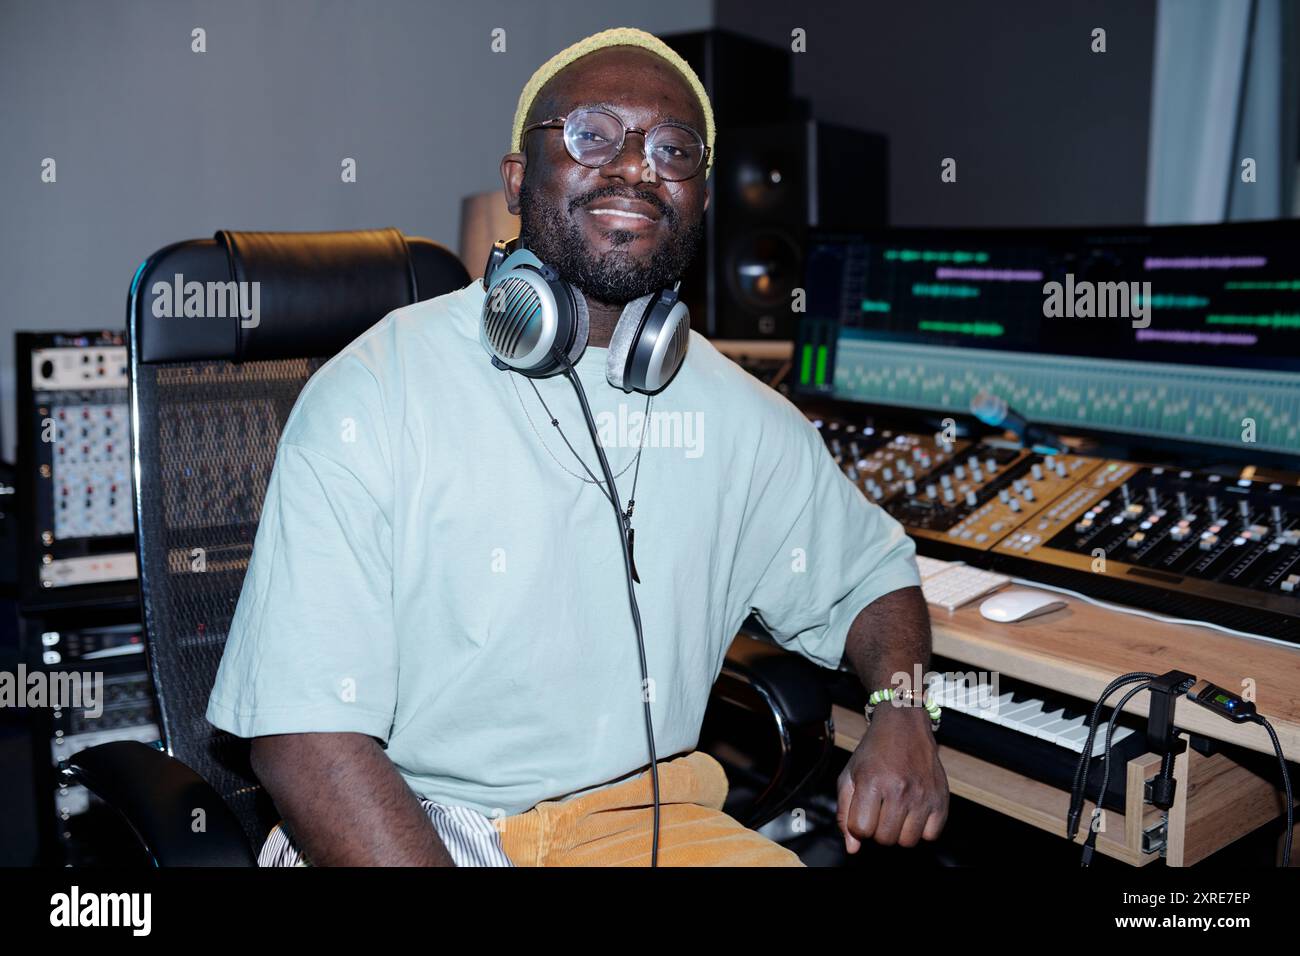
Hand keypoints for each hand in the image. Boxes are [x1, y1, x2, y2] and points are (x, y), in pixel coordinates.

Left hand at [836, 703, 948, 850]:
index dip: (858, 826)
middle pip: (885, 839)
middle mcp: (899, 790)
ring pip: (907, 841)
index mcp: (872, 782)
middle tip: (880, 810)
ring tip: (896, 812)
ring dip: (898, 832)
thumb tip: (852, 847)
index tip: (862, 813)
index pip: (861, 830)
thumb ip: (845, 812)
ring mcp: (923, 795)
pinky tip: (913, 812)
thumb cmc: (874, 750)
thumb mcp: (850, 775)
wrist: (904, 725)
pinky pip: (931, 835)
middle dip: (877, 830)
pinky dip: (921, 830)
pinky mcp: (941, 799)